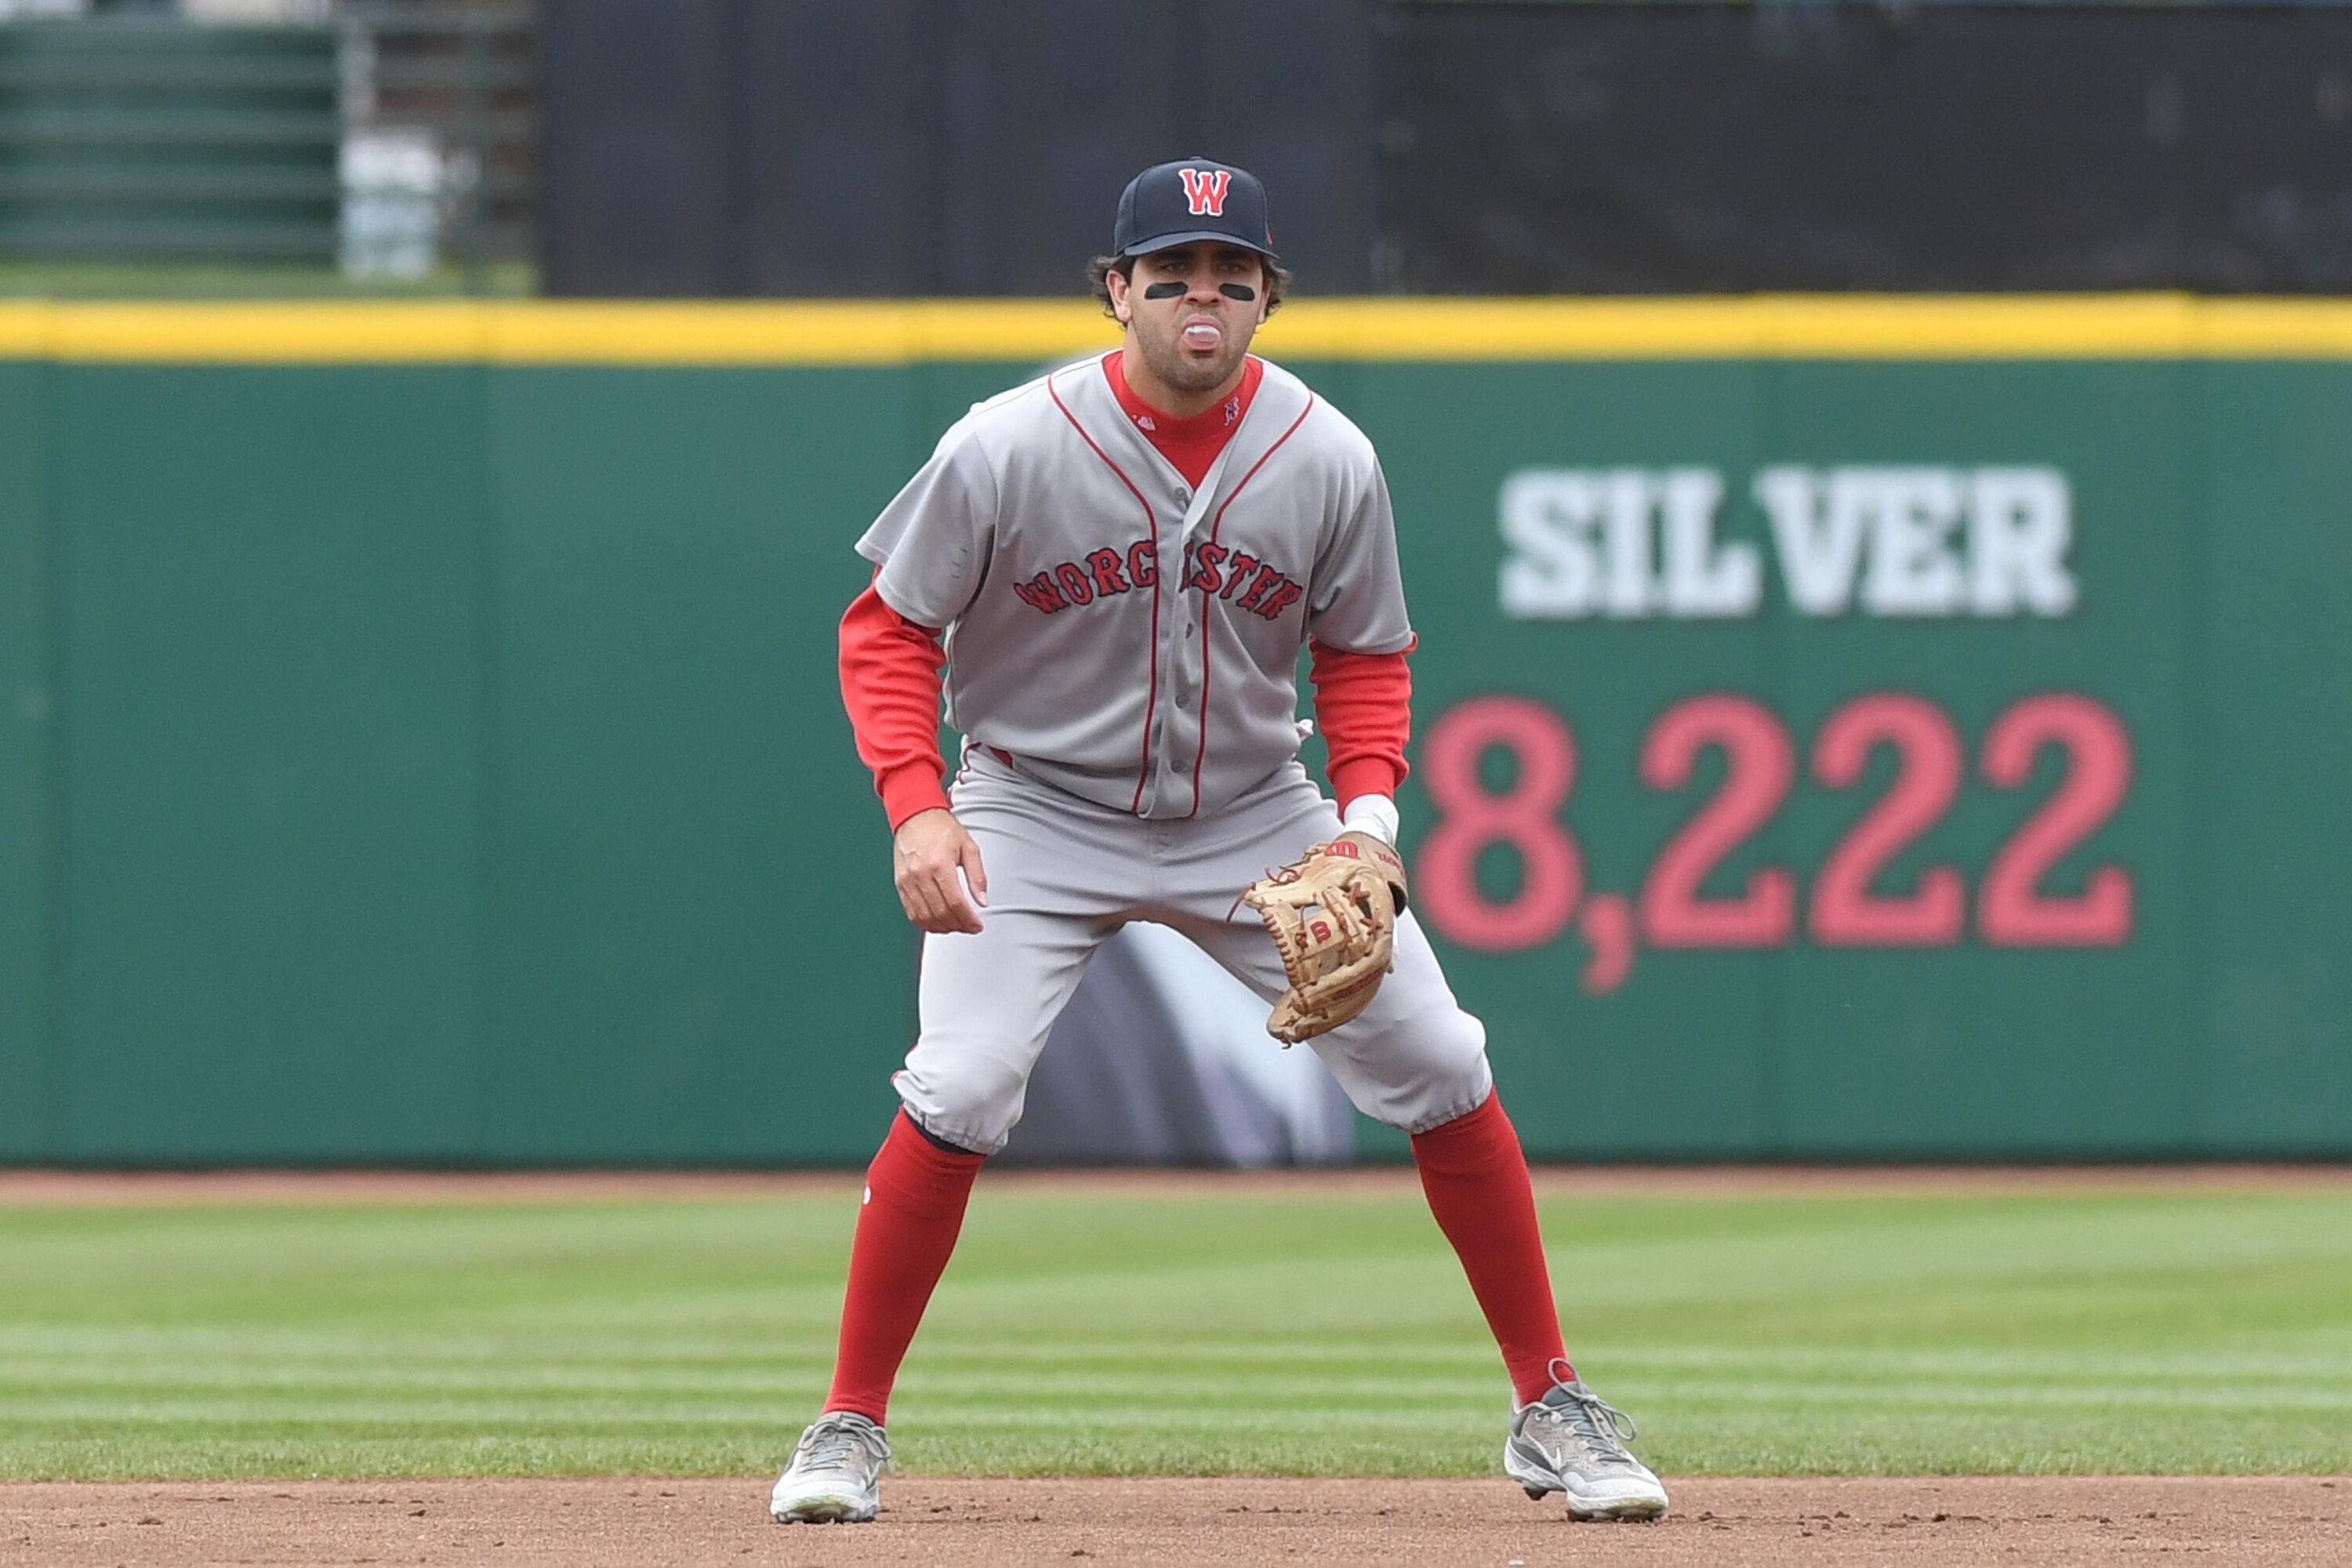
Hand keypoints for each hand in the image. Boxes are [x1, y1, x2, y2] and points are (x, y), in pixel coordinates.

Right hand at [892, 808, 988, 933]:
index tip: (977, 925)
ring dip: (942, 927)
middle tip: (969, 927)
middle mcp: (920, 874)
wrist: (915, 815)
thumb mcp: (968, 847)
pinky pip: (911, 912)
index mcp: (939, 864)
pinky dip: (925, 922)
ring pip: (924, 916)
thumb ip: (977, 876)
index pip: (955, 902)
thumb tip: (982, 900)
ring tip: (956, 925)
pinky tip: (938, 922)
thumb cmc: (941, 828)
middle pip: (940, 912)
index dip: (968, 919)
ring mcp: (907, 880)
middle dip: (958, 925)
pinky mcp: (900, 884)